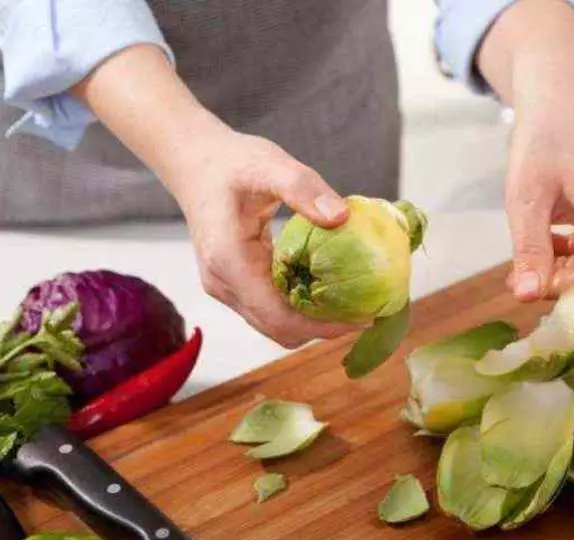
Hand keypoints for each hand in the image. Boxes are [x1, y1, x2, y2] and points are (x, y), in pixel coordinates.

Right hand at [72, 45, 357, 347]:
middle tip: (366, 312)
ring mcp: (225, 287)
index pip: (280, 317)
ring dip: (312, 322)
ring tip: (352, 304)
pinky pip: (270, 309)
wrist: (194, 163)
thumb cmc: (230, 162)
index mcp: (230, 261)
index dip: (323, 326)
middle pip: (279, 329)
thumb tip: (342, 217)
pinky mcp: (233, 284)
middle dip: (324, 328)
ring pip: (274, 324)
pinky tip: (327, 289)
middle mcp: (224, 284)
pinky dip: (299, 307)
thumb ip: (303, 188)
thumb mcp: (269, 164)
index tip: (363, 317)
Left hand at [504, 102, 573, 335]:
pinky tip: (551, 236)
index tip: (573, 338)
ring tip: (531, 256)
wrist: (562, 91)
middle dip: (570, 288)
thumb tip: (526, 298)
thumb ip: (529, 251)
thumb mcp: (525, 199)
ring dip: (571, 268)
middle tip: (527, 280)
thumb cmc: (541, 139)